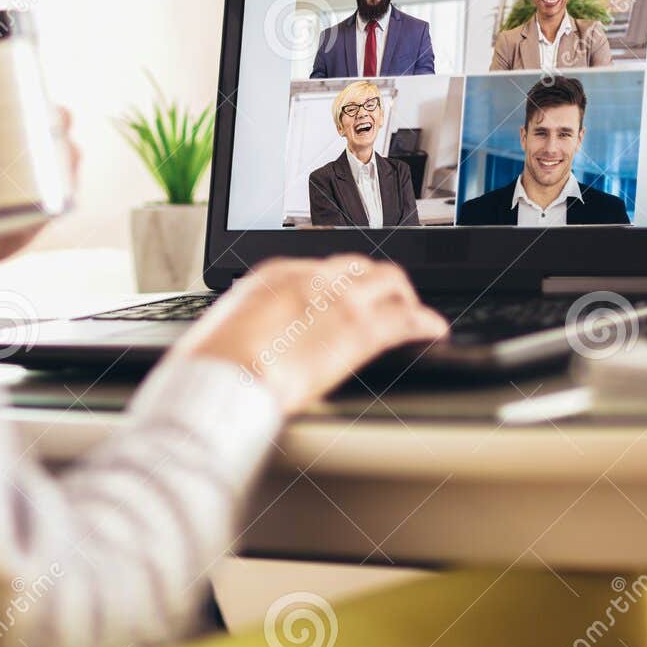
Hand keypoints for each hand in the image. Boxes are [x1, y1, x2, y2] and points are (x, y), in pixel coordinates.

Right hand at [169, 255, 448, 412]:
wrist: (220, 379)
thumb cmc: (213, 364)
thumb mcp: (226, 329)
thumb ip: (252, 324)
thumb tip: (253, 339)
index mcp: (275, 274)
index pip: (322, 268)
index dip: (340, 284)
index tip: (346, 299)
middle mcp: (311, 277)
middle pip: (359, 266)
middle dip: (376, 284)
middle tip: (387, 302)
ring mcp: (339, 301)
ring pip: (390, 282)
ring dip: (406, 296)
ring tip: (414, 313)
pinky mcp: (360, 331)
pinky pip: (406, 318)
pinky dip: (425, 322)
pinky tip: (433, 330)